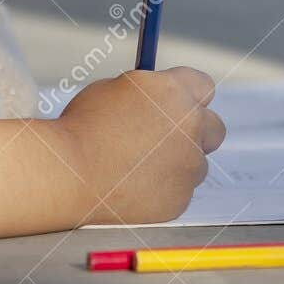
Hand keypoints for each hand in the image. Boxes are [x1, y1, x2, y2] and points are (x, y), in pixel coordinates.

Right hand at [57, 66, 224, 224]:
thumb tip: (158, 98)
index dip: (189, 95)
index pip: (204, 86)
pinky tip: (130, 186)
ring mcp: (189, 165)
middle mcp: (190, 126)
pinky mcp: (181, 198)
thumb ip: (145, 93)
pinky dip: (162, 189)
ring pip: (194, 163)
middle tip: (169, 136)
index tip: (179, 103)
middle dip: (196, 131)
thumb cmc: (80, 128)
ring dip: (176, 163)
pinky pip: (179, 190)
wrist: (69, 174)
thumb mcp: (111, 90)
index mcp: (172, 92)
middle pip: (214, 127)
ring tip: (134, 167)